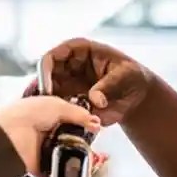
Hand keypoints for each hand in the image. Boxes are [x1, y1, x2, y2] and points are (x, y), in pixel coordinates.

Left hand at [0, 96, 101, 176]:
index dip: (83, 119)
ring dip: (79, 153)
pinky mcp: (44, 165)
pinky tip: (81, 164)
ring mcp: (45, 148)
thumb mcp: (57, 106)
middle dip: (84, 137)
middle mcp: (45, 130)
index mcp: (46, 112)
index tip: (95, 123)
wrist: (9, 137)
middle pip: (72, 135)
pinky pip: (61, 169)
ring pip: (69, 152)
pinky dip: (71, 169)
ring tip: (90, 151)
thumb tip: (95, 121)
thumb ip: (78, 113)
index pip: (70, 116)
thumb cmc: (25, 115)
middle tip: (93, 137)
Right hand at [32, 38, 153, 125]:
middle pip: (43, 77)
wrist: (136, 94)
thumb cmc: (132, 76)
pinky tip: (55, 126)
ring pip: (46, 94)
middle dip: (39, 93)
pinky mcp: (68, 100)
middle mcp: (67, 66)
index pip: (52, 57)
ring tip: (45, 120)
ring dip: (45, 107)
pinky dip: (55, 117)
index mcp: (79, 50)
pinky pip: (56, 108)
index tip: (47, 91)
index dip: (45, 72)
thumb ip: (109, 86)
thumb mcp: (125, 76)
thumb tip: (96, 100)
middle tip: (39, 111)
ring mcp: (66, 83)